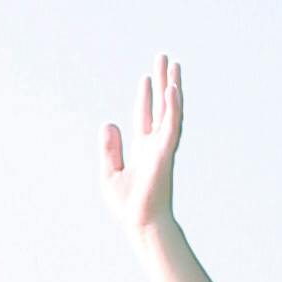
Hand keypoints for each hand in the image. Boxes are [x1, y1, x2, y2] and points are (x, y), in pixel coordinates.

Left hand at [97, 55, 184, 245]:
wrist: (140, 223)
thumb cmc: (129, 205)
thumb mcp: (110, 173)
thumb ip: (110, 148)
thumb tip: (108, 123)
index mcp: (143, 149)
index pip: (145, 116)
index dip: (146, 96)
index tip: (146, 77)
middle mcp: (156, 144)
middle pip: (161, 106)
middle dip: (162, 82)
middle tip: (165, 59)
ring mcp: (163, 146)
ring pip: (171, 110)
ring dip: (172, 87)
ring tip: (173, 66)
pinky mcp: (165, 152)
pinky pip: (172, 125)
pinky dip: (173, 107)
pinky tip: (172, 89)